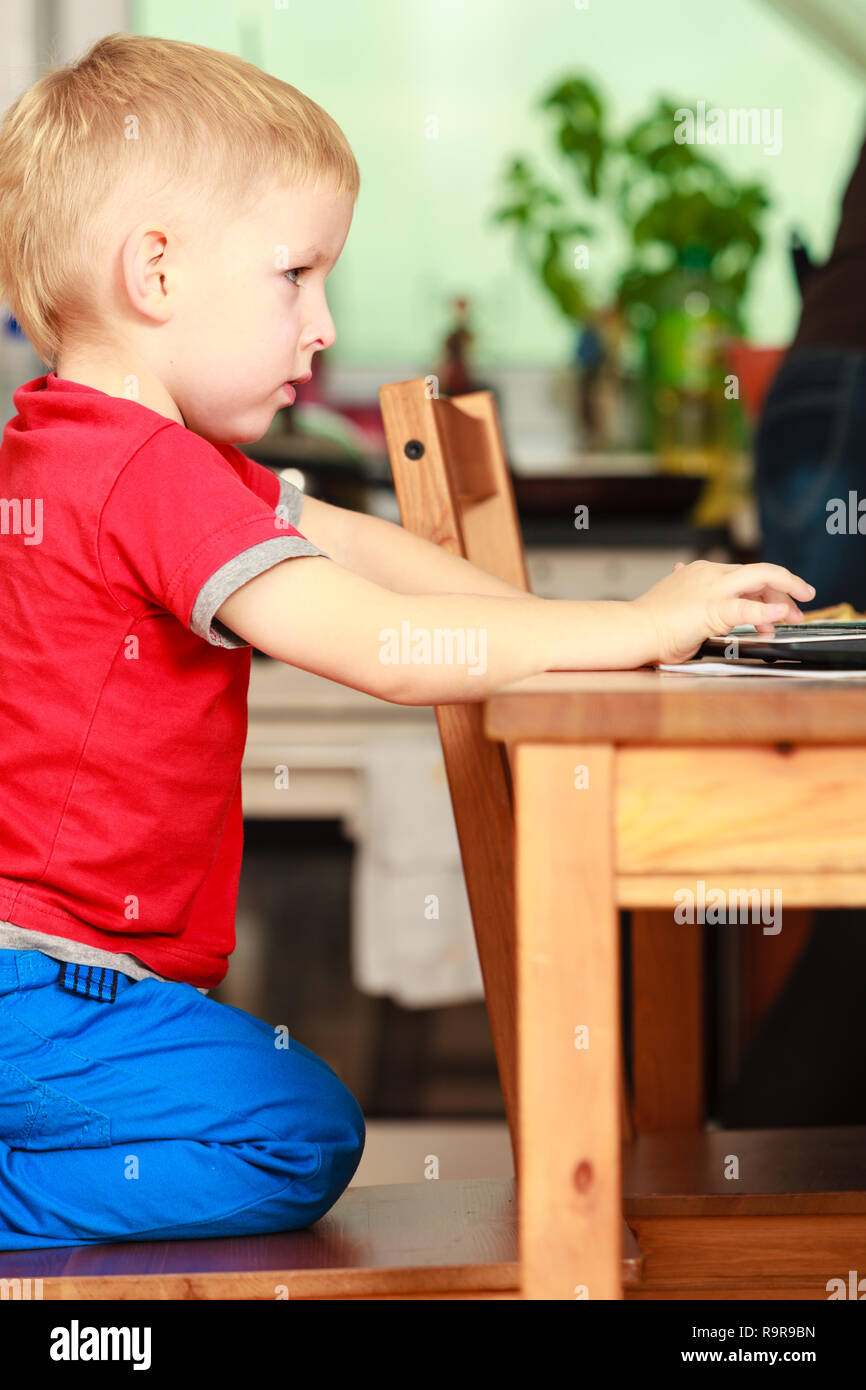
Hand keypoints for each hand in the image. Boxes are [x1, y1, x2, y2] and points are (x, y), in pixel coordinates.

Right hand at [633, 559, 814, 665]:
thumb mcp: (673, 596)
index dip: (767, 588)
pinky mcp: (713, 608)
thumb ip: (684, 584)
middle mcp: (711, 573)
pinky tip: (779, 615)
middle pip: (761, 572)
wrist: (634, 630)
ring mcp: (713, 587)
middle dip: (787, 588)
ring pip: (762, 576)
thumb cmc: (651, 621)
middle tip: (798, 610)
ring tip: (795, 614)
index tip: (778, 606)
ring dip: (786, 593)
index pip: (746, 573)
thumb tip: (678, 569)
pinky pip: (747, 606)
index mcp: (702, 571)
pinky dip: (767, 610)